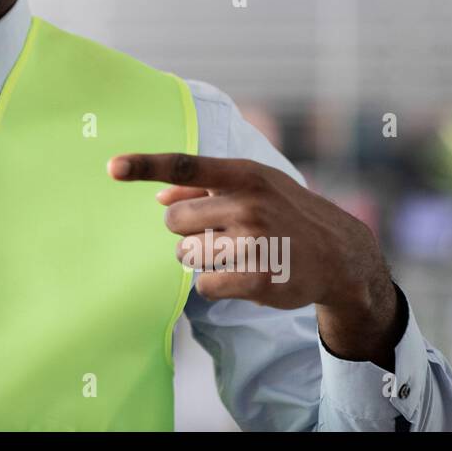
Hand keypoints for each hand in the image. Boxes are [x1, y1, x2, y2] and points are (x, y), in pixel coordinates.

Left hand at [108, 152, 400, 367]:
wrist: (339, 254)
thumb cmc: (285, 212)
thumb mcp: (254, 185)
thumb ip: (203, 189)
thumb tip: (158, 196)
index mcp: (243, 175)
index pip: (186, 166)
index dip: (146, 165)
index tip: (112, 167)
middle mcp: (248, 203)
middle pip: (174, 221)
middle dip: (187, 230)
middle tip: (218, 232)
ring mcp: (255, 242)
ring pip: (186, 255)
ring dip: (200, 258)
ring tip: (235, 253)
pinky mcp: (257, 279)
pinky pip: (204, 285)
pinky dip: (215, 284)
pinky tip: (242, 275)